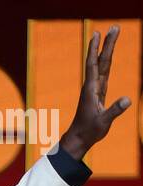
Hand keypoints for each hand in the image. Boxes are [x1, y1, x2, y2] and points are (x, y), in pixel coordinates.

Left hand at [59, 26, 130, 159]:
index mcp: (91, 89)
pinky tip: (108, 54)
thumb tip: (127, 100)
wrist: (79, 138)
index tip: (99, 33)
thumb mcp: (104, 122)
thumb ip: (115, 110)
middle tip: (114, 27)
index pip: (95, 64)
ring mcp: (95, 88)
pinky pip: (103, 72)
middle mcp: (92, 85)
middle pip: (101, 60)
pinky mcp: (98, 92)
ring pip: (102, 64)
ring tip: (111, 34)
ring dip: (106, 49)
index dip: (96, 49)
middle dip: (107, 43)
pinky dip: (106, 61)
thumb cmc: (89, 131)